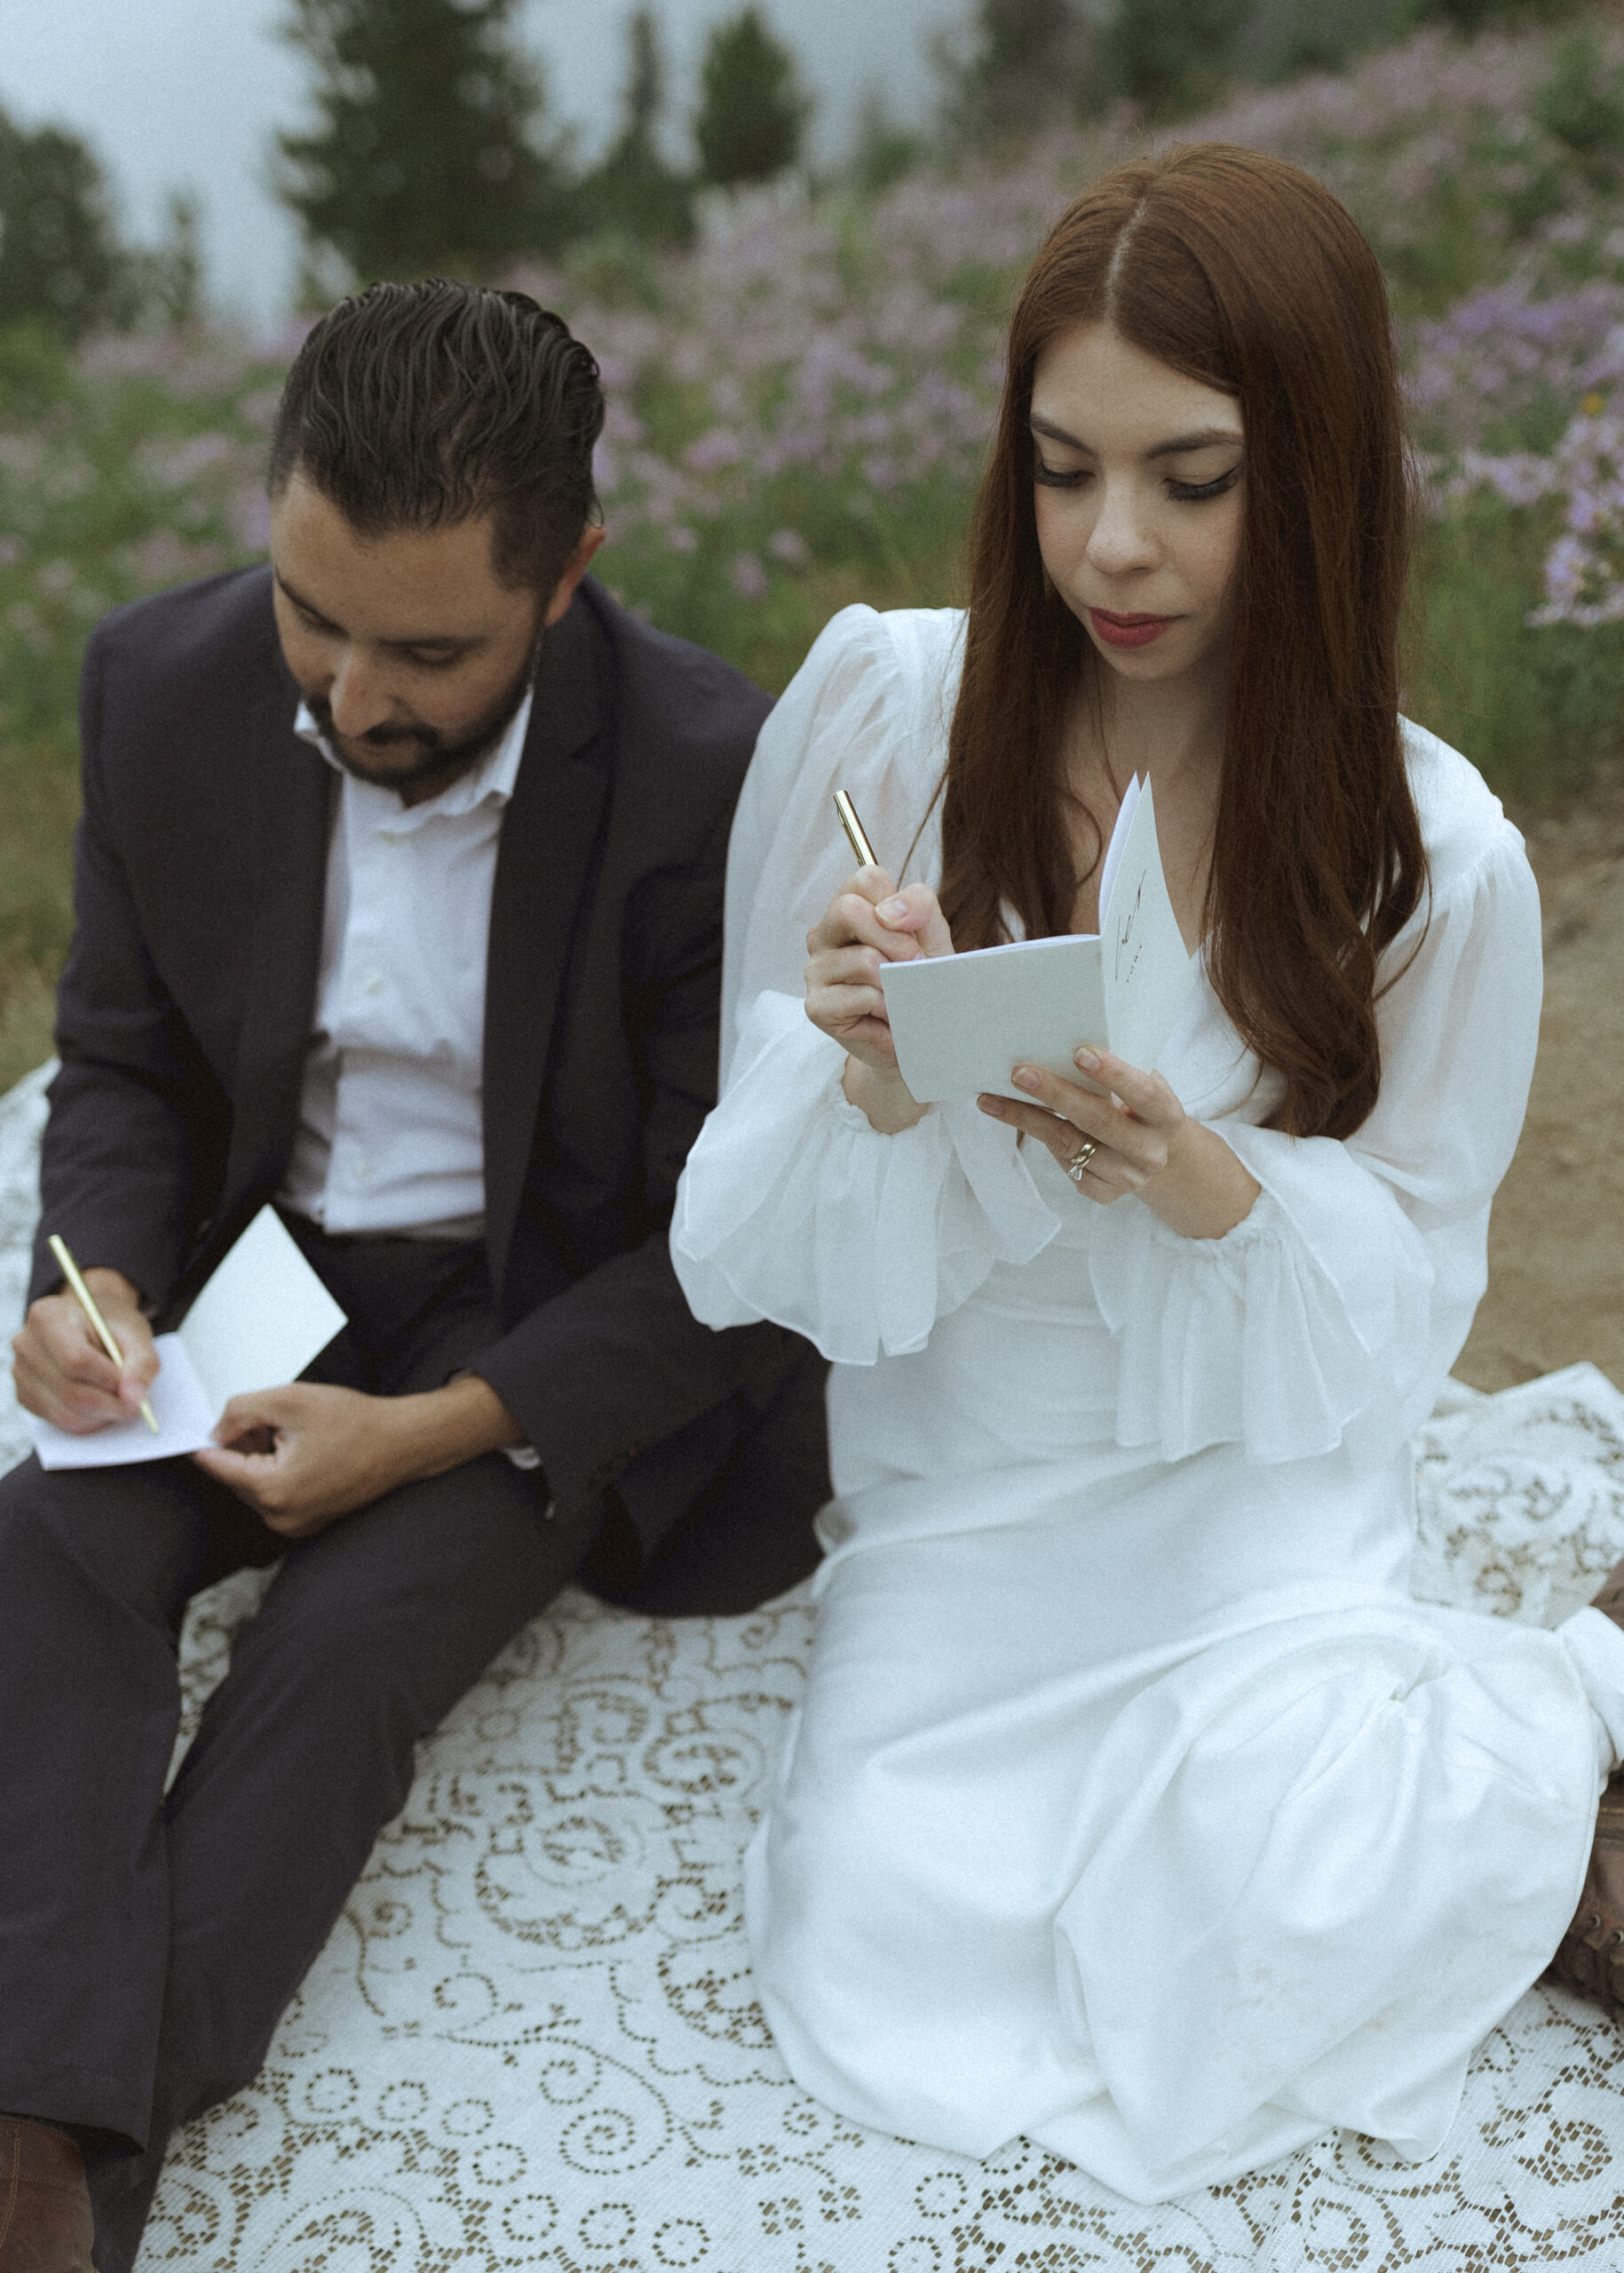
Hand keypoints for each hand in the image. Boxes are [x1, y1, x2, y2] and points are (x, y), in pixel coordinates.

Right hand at [12, 1268, 158, 1432]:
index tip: (137, 1389)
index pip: (77, 1361)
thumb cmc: (112, 1327)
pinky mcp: (25, 1395)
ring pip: (66, 1413)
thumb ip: (142, 1364)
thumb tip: (134, 1399)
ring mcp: (20, 1372)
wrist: (91, 1325)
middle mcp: (26, 1344)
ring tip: (119, 1400)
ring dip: (101, 1416)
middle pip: (70, 1392)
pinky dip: (88, 1420)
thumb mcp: (136, 1336)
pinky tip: (100, 1404)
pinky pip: (60, 1421)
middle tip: (135, 1404)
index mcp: (48, 1317)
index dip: (110, 1381)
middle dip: (109, 1404)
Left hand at [192, 1374, 522, 1541]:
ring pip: (255, 1487)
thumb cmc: (354, 1421)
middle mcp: (281, 1517)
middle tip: (263, 1418)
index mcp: (273, 1490)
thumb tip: (215, 1430)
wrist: (403, 1442)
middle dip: (241, 1447)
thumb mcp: (289, 1401)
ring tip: (289, 1432)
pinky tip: (300, 1449)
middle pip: (236, 1478)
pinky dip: (277, 1473)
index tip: (189, 1431)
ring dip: (259, 1460)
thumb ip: (240, 1411)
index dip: (203, 1443)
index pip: (218, 1466)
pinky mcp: (309, 1522)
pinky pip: (276, 1496)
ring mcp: (296, 1524)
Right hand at [804, 865, 952, 1130]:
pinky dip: (888, 1009)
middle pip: (849, 910)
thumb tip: (890, 912)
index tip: (913, 932)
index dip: (898, 903)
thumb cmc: (920, 982)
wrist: (916, 1037)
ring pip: (863, 959)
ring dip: (898, 983)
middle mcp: (823, 935)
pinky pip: (864, 996)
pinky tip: (887, 1017)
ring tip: (901, 997)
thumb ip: (919, 907)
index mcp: (848, 909)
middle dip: (896, 941)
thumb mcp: (931, 936)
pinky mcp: (817, 1006)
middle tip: (914, 966)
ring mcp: (815, 970)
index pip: (866, 877)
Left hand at [977, 1044, 1260, 1240]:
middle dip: (1055, 1093)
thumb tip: (1061, 1039)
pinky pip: (1064, 1163)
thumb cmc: (1139, 1105)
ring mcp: (1127, 1177)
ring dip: (1026, 1118)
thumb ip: (1118, 1068)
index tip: (1079, 1052)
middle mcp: (1150, 1151)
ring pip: (1068, 1144)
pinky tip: (1017, 1118)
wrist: (1155, 1154)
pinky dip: (1039, 1138)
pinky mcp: (1104, 1193)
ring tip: (991, 1099)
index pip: (1143, 1093)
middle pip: (1097, 1121)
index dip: (1113, 1073)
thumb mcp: (1141, 1084)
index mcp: (1166, 1116)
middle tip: (1019, 1072)